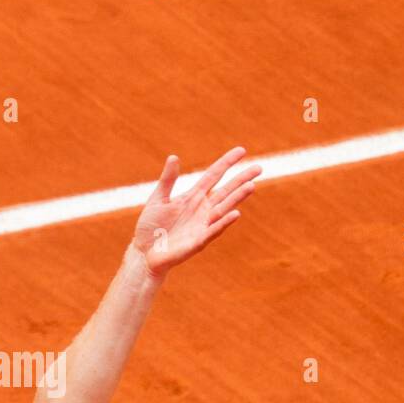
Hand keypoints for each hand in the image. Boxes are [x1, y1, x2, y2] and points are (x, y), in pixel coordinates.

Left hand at [129, 147, 260, 276]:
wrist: (144, 252)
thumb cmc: (151, 226)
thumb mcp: (158, 198)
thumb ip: (168, 180)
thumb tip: (173, 157)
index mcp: (193, 197)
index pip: (214, 175)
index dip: (226, 162)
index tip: (242, 150)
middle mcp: (202, 209)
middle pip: (226, 190)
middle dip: (241, 179)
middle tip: (259, 167)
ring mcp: (202, 225)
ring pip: (224, 208)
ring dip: (237, 198)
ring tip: (251, 186)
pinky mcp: (198, 242)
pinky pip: (213, 230)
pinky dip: (224, 222)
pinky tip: (235, 213)